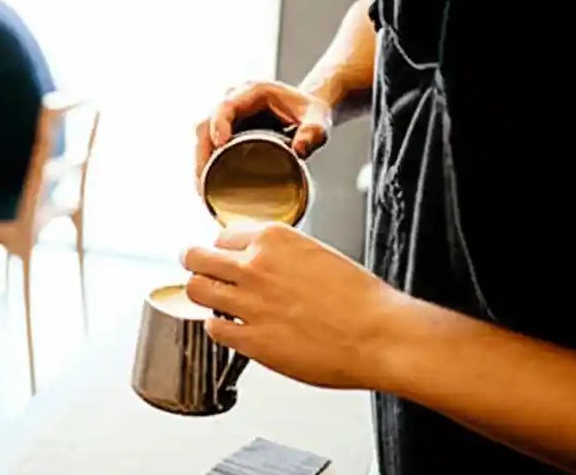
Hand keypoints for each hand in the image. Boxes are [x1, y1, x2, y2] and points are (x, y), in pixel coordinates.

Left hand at [181, 222, 406, 389]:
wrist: (379, 335)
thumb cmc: (361, 299)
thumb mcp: (318, 254)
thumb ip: (282, 254)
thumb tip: (264, 261)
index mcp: (274, 239)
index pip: (223, 235)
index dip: (224, 249)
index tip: (226, 257)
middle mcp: (254, 266)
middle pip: (195, 257)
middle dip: (196, 263)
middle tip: (200, 271)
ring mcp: (248, 303)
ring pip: (195, 289)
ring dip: (202, 294)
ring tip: (212, 299)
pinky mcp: (250, 339)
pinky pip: (213, 328)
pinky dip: (218, 327)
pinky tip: (231, 328)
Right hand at [194, 80, 332, 185]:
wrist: (308, 110)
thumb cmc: (312, 112)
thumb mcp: (318, 119)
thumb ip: (314, 132)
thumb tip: (300, 151)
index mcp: (253, 92)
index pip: (226, 106)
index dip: (218, 124)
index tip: (220, 145)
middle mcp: (234, 101)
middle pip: (206, 124)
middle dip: (202, 153)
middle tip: (205, 182)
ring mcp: (227, 117)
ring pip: (202, 137)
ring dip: (199, 163)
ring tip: (203, 192)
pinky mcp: (226, 132)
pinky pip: (207, 146)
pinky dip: (204, 166)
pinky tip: (205, 188)